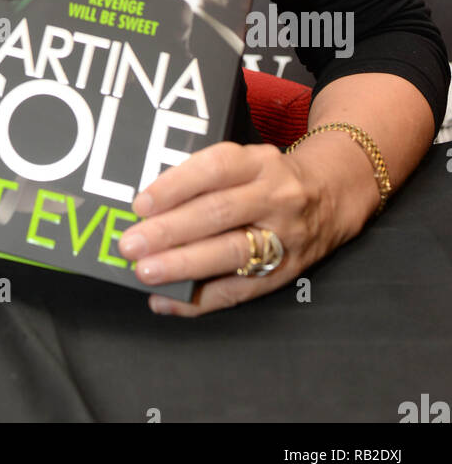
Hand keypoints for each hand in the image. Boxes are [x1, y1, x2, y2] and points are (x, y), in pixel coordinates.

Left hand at [117, 141, 333, 315]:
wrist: (332, 196)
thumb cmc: (269, 178)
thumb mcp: (246, 162)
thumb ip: (204, 179)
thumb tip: (146, 210)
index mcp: (259, 162)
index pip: (214, 168)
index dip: (175, 186)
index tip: (140, 204)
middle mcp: (275, 196)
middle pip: (218, 213)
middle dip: (170, 232)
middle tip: (130, 245)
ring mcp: (284, 236)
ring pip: (230, 253)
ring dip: (182, 265)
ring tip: (145, 272)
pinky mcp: (285, 272)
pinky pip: (239, 291)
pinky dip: (199, 300)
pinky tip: (167, 301)